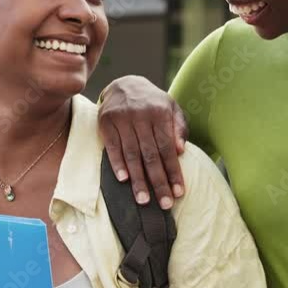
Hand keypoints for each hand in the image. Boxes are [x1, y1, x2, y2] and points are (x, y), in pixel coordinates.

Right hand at [97, 75, 188, 208]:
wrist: (124, 83)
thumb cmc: (152, 102)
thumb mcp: (171, 107)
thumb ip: (179, 128)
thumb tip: (181, 151)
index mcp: (160, 112)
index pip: (168, 147)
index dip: (173, 171)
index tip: (178, 192)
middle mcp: (140, 115)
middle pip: (150, 154)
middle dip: (158, 181)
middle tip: (164, 204)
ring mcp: (122, 118)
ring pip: (132, 154)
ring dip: (138, 179)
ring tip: (143, 199)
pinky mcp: (105, 122)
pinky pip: (112, 147)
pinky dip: (117, 164)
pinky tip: (123, 180)